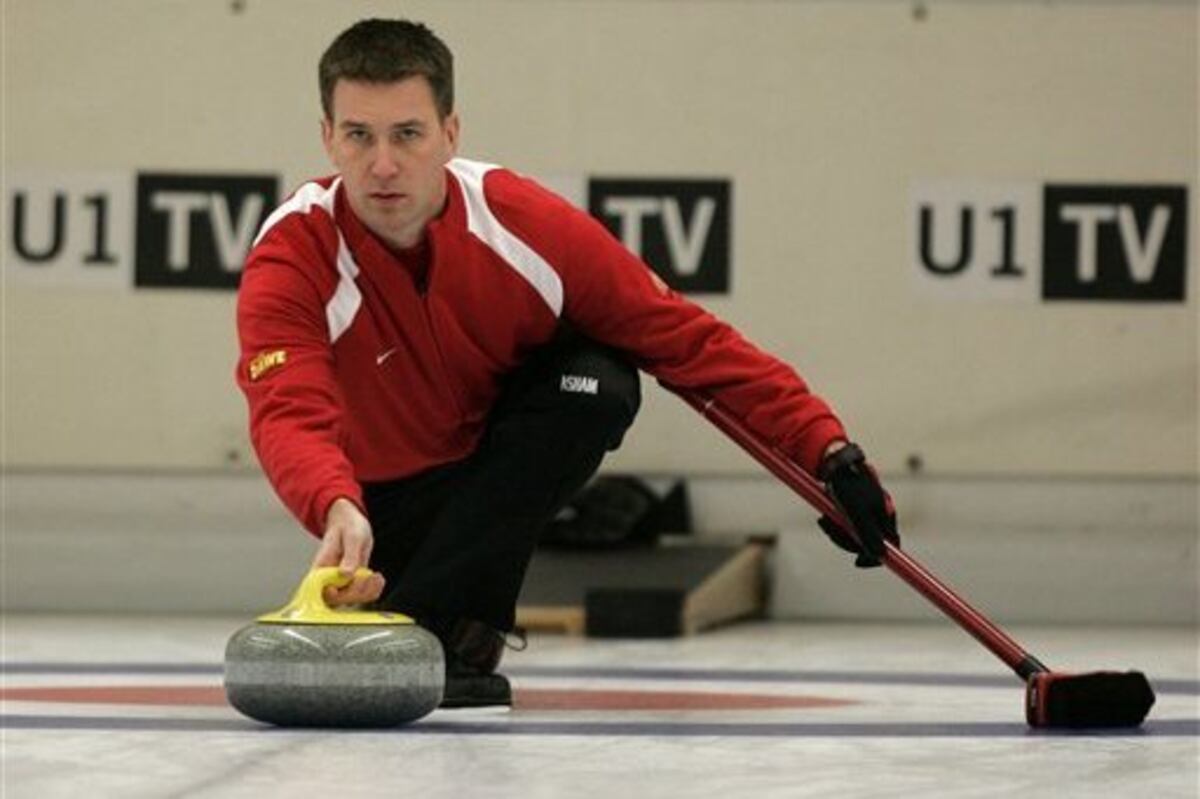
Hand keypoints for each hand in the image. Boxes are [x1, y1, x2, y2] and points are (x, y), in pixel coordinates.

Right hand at [312, 497, 384, 605]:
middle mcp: (328, 578)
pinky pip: (361, 594)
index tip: (343, 588)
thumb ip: (349, 556)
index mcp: (321, 567)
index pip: (319, 591)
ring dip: (367, 592)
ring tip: (376, 577)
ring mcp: (340, 581)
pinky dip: (372, 590)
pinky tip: (377, 579)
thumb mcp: (352, 537)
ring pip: (350, 599)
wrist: (351, 522)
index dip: (331, 596)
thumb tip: (345, 574)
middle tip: (368, 577)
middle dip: (356, 592)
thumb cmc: (347, 525)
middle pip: (337, 600)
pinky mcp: (352, 582)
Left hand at [817, 443, 899, 567]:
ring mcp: (867, 512)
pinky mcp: (855, 508)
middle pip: (868, 542)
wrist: (833, 463)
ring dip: (837, 531)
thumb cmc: (847, 486)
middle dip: (846, 540)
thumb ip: (869, 535)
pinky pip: (845, 525)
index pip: (890, 546)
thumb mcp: (857, 513)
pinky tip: (824, 517)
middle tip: (829, 529)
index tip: (857, 563)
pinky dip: (834, 524)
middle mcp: (879, 515)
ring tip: (824, 519)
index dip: (874, 558)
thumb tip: (880, 557)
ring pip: (854, 534)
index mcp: (886, 516)